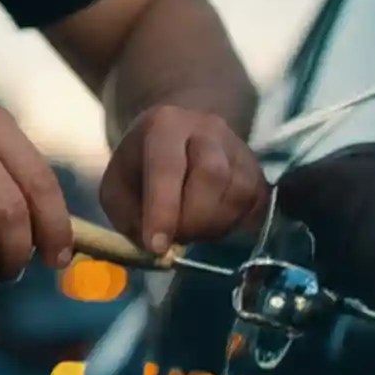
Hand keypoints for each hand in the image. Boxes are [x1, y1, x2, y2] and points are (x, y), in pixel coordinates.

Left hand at [100, 105, 266, 252]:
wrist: (179, 138)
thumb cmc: (140, 166)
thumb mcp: (117, 187)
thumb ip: (128, 216)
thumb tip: (158, 248)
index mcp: (164, 126)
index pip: (166, 167)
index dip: (163, 210)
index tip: (157, 246)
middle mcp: (207, 129)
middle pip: (212, 175)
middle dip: (192, 220)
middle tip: (175, 238)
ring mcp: (238, 148)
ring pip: (238, 193)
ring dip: (212, 226)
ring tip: (191, 229)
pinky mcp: (258, 171)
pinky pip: (255, 205)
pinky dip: (232, 225)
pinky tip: (211, 224)